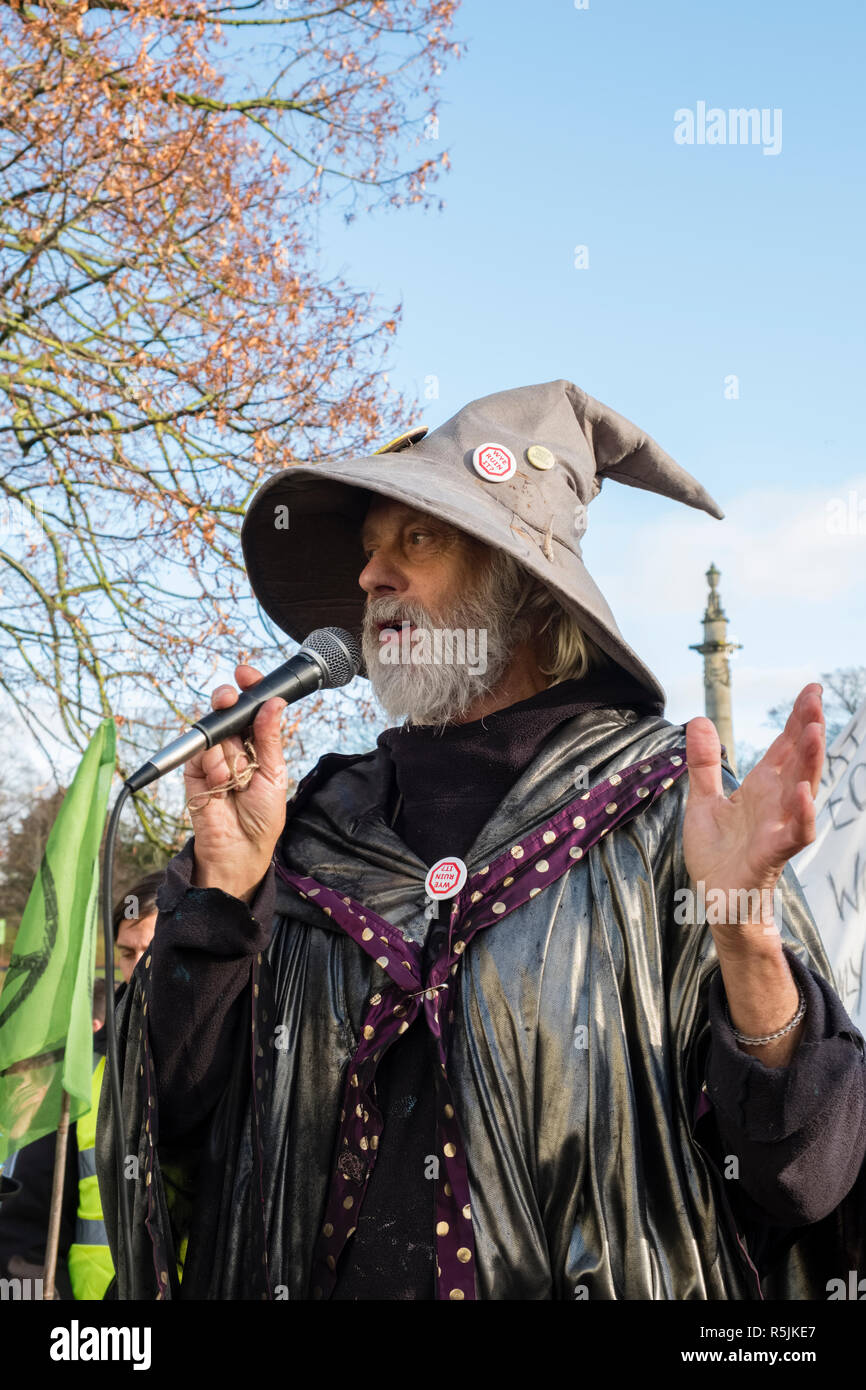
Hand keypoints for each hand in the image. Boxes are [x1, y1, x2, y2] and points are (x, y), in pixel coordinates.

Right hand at [185, 663, 288, 902]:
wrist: (238, 849)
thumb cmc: (262, 816)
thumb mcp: (273, 774)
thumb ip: (270, 738)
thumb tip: (274, 703)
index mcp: (258, 742)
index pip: (253, 707)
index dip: (250, 688)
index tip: (246, 673)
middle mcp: (235, 745)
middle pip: (229, 710)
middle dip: (228, 702)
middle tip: (228, 699)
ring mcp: (213, 755)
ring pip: (216, 733)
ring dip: (227, 753)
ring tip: (236, 779)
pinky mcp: (193, 769)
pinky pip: (200, 753)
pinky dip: (212, 765)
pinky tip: (220, 782)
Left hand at [682, 683, 824, 938]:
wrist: (716, 899)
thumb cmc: (717, 854)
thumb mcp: (703, 801)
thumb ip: (704, 764)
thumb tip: (700, 720)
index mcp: (761, 788)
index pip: (784, 747)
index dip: (798, 719)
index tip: (813, 688)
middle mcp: (775, 803)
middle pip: (798, 761)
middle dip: (808, 730)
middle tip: (816, 699)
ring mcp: (777, 827)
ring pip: (801, 791)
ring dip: (810, 763)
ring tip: (815, 732)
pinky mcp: (771, 855)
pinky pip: (793, 834)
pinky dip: (800, 815)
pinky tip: (802, 796)